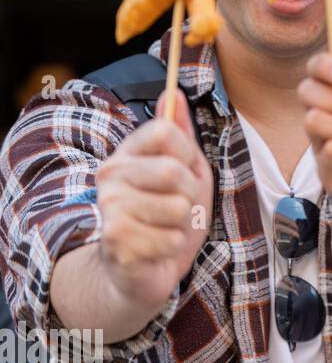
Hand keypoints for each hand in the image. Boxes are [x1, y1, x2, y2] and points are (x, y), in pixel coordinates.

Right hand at [95, 89, 212, 311]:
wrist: (136, 271)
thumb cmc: (166, 217)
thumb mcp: (185, 171)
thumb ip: (181, 134)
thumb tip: (172, 91)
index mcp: (127, 154)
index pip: (166, 130)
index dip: (187, 154)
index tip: (182, 172)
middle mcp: (110, 176)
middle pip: (176, 171)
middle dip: (190, 195)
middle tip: (176, 209)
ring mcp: (109, 208)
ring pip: (178, 208)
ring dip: (183, 225)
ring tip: (165, 229)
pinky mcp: (116, 241)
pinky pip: (172, 239)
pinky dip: (173, 247)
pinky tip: (156, 249)